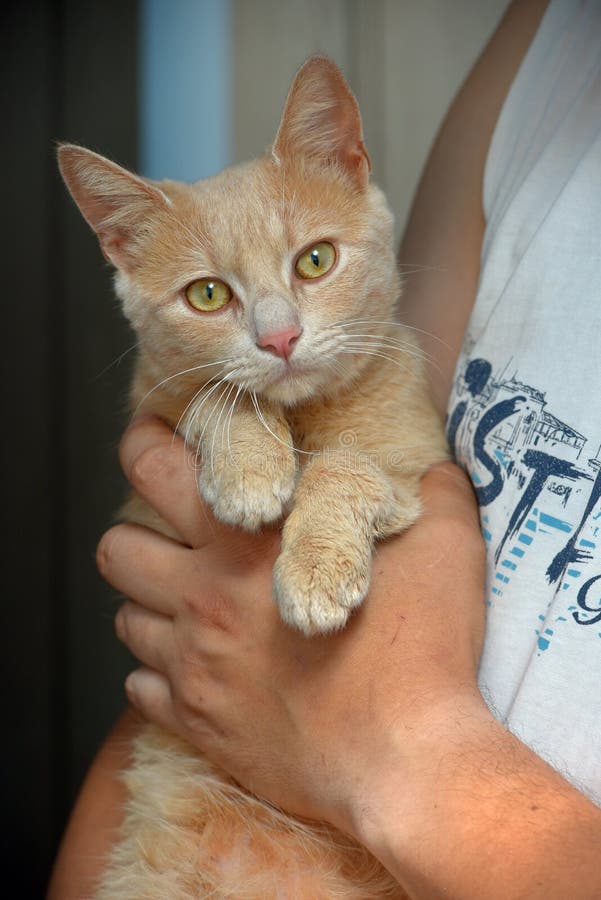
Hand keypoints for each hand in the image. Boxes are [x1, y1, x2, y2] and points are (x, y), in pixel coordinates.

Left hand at [97, 417, 486, 837]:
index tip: (149, 438)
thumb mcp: (444, 544)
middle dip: (140, 535)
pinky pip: (140, 689)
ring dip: (151, 605)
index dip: (142, 443)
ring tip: (193, 606)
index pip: (154, 469)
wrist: (410, 762)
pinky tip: (200, 669)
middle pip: (117, 549)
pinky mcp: (199, 725)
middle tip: (177, 540)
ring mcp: (194, 668)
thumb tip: (438, 467)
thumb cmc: (424, 647)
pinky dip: (159, 674)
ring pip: (125, 619)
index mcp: (246, 543)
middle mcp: (203, 599)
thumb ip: (433, 489)